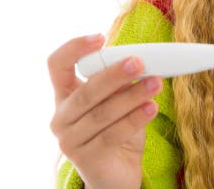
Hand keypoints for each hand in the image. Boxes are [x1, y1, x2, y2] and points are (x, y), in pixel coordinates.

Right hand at [48, 34, 162, 188]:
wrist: (116, 175)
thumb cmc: (117, 130)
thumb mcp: (119, 100)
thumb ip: (123, 83)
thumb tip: (142, 62)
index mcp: (65, 95)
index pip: (57, 65)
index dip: (74, 48)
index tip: (100, 38)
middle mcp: (61, 117)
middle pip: (86, 91)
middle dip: (114, 75)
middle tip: (139, 62)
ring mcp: (70, 141)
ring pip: (102, 113)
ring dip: (132, 96)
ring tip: (156, 84)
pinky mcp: (86, 160)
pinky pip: (113, 135)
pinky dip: (135, 119)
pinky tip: (151, 108)